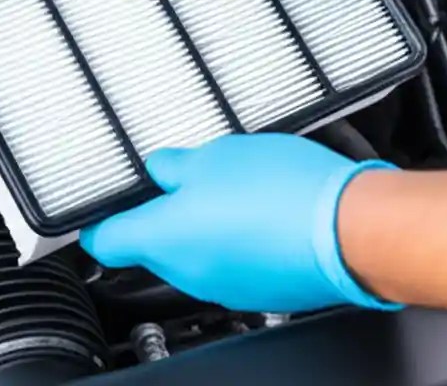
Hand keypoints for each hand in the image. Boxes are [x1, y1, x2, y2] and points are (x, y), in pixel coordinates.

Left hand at [79, 134, 399, 312]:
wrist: (350, 231)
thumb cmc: (283, 192)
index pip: (102, 241)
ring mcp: (223, 287)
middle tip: (188, 176)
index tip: (100, 205)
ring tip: (235, 186)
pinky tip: (263, 210)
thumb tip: (160, 169)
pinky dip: (239, 239)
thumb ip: (176, 166)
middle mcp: (185, 272)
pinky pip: (233, 262)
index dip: (96, 219)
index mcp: (161, 238)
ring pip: (195, 253)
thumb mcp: (216, 155)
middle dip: (164, 212)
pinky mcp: (259, 290)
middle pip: (151, 245)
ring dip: (206, 223)